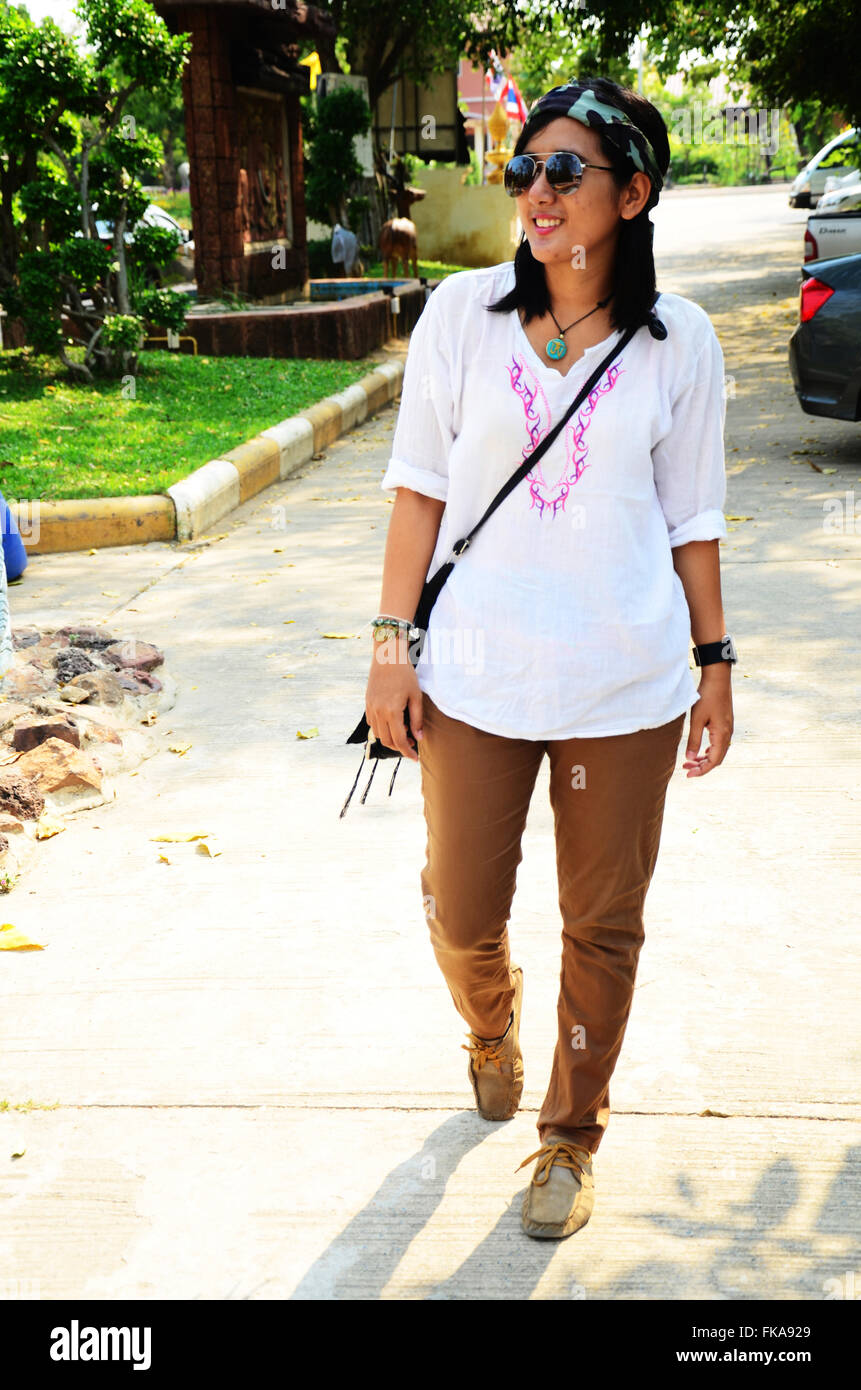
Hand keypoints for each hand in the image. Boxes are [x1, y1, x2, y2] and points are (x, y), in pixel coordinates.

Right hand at [365, 638, 423, 761]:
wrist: (387, 656)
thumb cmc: (405, 674)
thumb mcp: (416, 696)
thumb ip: (417, 719)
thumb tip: (418, 738)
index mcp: (392, 712)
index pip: (400, 741)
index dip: (408, 752)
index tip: (415, 758)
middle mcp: (378, 712)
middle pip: (387, 740)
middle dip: (400, 747)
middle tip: (412, 744)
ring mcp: (371, 708)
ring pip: (378, 734)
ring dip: (390, 738)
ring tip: (404, 733)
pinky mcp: (367, 703)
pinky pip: (372, 724)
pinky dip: (382, 729)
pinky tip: (392, 723)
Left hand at [683, 668, 732, 776]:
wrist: (718, 679)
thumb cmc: (706, 697)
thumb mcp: (697, 720)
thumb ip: (693, 740)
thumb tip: (690, 759)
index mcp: (722, 735)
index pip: (713, 761)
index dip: (701, 770)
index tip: (688, 775)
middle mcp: (728, 734)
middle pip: (717, 759)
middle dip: (702, 766)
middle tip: (686, 770)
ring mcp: (728, 729)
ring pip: (718, 751)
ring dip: (705, 759)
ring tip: (690, 762)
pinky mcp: (725, 724)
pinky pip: (718, 743)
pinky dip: (709, 751)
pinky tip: (699, 752)